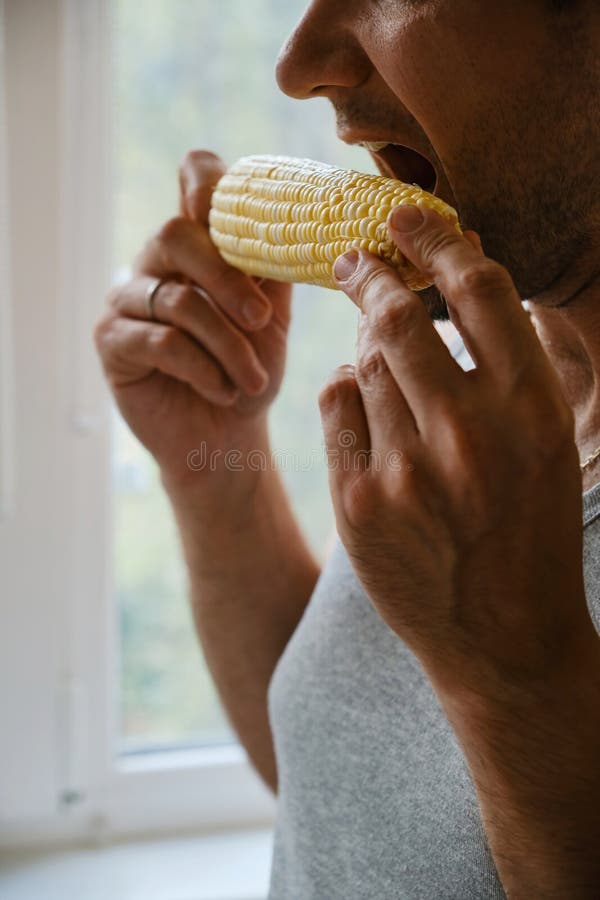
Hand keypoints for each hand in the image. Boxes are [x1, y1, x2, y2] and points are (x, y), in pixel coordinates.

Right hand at [94, 150, 291, 492]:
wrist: (227, 437)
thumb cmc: (250, 371)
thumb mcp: (272, 317)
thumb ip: (274, 267)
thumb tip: (304, 224)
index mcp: (199, 243)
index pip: (193, 177)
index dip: (209, 181)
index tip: (234, 213)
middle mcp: (156, 261)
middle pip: (176, 234)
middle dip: (227, 280)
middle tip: (263, 321)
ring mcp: (127, 298)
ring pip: (177, 300)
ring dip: (227, 345)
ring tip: (253, 380)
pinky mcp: (112, 340)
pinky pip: (161, 341)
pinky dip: (203, 369)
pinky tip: (223, 391)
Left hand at [320, 203, 596, 698]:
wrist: (505, 640)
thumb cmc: (529, 530)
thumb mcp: (544, 443)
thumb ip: (506, 367)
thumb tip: (449, 286)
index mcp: (533, 407)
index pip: (479, 289)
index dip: (437, 240)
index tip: (406, 220)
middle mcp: (472, 433)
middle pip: (399, 316)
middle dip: (370, 277)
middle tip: (352, 261)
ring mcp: (410, 471)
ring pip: (363, 361)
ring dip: (366, 349)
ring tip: (379, 362)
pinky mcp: (361, 504)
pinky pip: (335, 406)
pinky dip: (345, 393)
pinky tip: (363, 408)